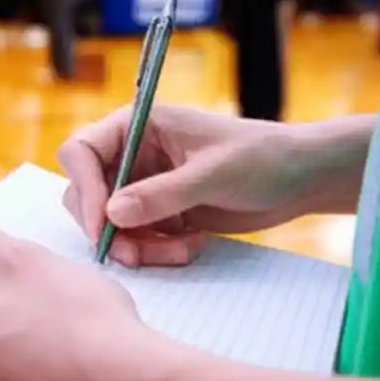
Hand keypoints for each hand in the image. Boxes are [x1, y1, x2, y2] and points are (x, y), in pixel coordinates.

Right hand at [57, 105, 313, 266]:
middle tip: (133, 255)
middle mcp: (131, 153)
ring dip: (136, 245)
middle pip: (86, 193)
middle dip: (107, 228)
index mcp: (136, 125)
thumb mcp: (212, 174)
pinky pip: (135, 239)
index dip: (85, 188)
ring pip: (109, 224)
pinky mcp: (158, 212)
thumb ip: (162, 193)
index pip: (81, 151)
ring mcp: (143, 185)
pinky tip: (191, 245)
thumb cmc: (261, 158)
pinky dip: (155, 250)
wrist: (299, 178)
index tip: (103, 224)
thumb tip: (112, 214)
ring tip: (178, 251)